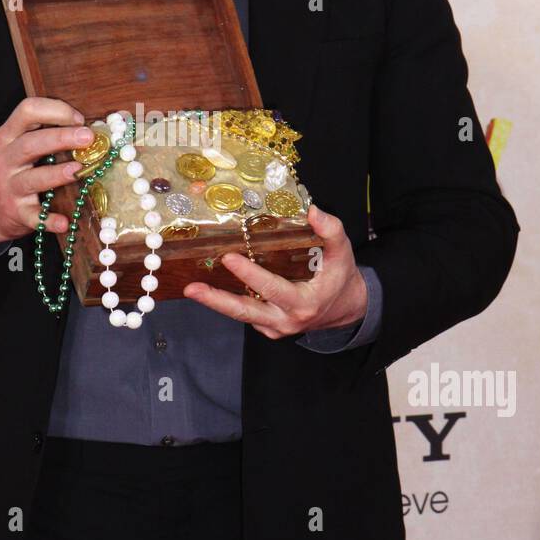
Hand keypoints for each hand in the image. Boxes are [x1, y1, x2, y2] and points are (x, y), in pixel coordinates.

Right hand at [0, 96, 92, 246]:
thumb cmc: (9, 168)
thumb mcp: (13, 144)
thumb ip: (40, 132)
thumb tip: (85, 127)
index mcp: (7, 136)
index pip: (27, 111)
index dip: (54, 110)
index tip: (78, 118)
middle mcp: (6, 159)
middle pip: (31, 144)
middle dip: (61, 138)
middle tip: (87, 138)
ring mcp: (10, 187)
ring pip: (33, 179)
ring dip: (56, 174)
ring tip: (78, 170)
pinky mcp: (17, 212)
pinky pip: (35, 217)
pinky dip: (49, 221)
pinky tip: (65, 223)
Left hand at [182, 204, 367, 339]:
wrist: (346, 309)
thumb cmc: (341, 279)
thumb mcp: (342, 253)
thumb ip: (331, 230)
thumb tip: (313, 210)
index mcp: (304, 303)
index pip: (272, 289)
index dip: (250, 275)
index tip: (229, 258)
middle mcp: (286, 320)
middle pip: (245, 311)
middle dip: (217, 300)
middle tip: (193, 288)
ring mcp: (275, 327)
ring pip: (241, 315)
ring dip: (216, 301)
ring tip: (192, 288)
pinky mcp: (269, 328)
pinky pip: (246, 315)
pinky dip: (228, 302)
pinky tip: (211, 287)